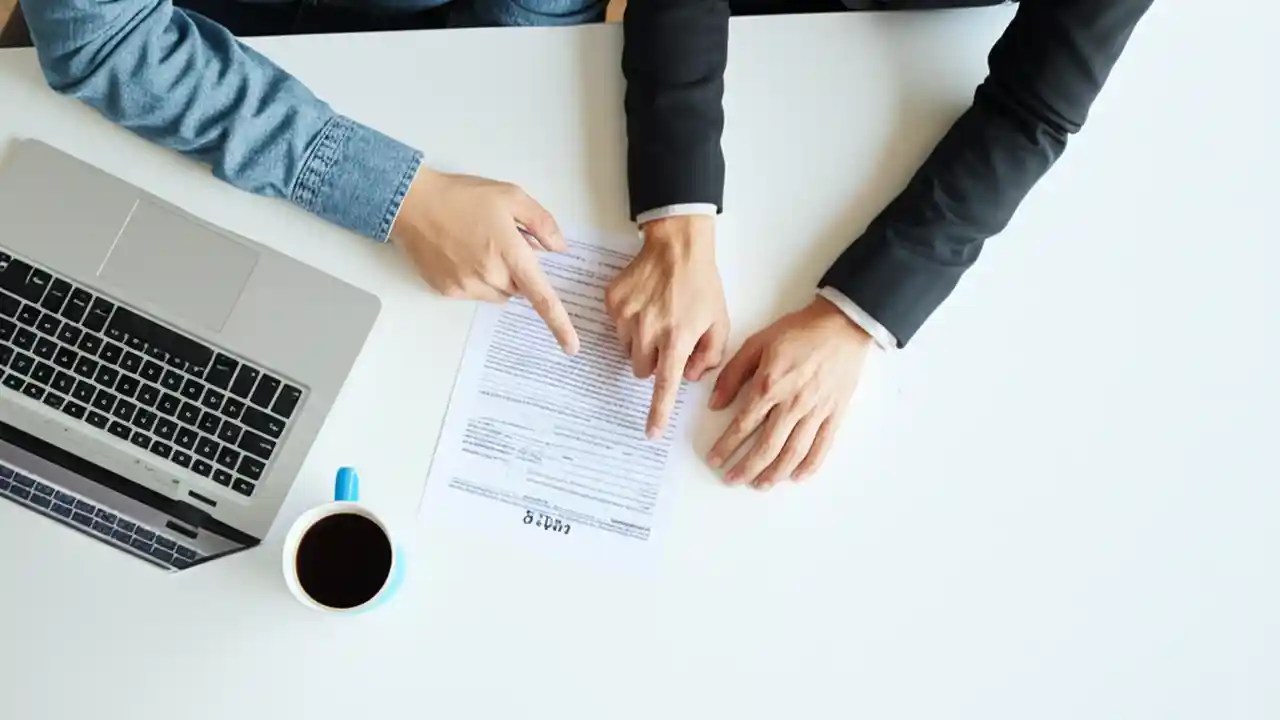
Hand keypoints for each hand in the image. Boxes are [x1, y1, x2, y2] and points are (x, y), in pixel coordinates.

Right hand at [391, 168, 578, 353]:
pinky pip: (475, 293)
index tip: (572, 347)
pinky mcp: (448, 291)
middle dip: (518, 271)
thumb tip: (559, 248)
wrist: (412, 203)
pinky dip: (475, 278)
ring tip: (477, 245)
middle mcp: (490, 276)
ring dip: (497, 277)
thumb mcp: (511, 196)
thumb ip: (542, 222)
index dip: (559, 324)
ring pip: (498, 294)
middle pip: (519, 289)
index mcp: (510, 254)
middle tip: (500, 242)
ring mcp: (467, 287)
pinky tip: (460, 253)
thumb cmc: (463, 196)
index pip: (541, 297)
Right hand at [605, 215, 728, 438]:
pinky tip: (645, 304)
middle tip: (669, 340)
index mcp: (677, 339)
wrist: (677, 245)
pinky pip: (617, 328)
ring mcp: (626, 317)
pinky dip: (630, 323)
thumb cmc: (702, 284)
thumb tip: (689, 375)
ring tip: (658, 316)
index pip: (665, 386)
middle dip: (655, 363)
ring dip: (642, 343)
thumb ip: (710, 356)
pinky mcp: (612, 303)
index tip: (650, 433)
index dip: (657, 413)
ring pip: (628, 350)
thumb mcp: (719, 322)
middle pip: (643, 370)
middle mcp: (648, 331)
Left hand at [707, 297, 871, 489]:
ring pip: (793, 452)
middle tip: (732, 478)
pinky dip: (809, 465)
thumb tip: (715, 403)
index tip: (715, 458)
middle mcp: (792, 403)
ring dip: (774, 473)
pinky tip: (796, 476)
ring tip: (759, 484)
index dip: (726, 445)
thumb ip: (733, 374)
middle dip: (746, 467)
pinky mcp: (835, 413)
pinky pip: (822, 446)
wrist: (841, 325)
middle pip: (767, 446)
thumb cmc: (798, 331)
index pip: (743, 424)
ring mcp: (816, 411)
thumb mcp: (757, 343)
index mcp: (770, 385)